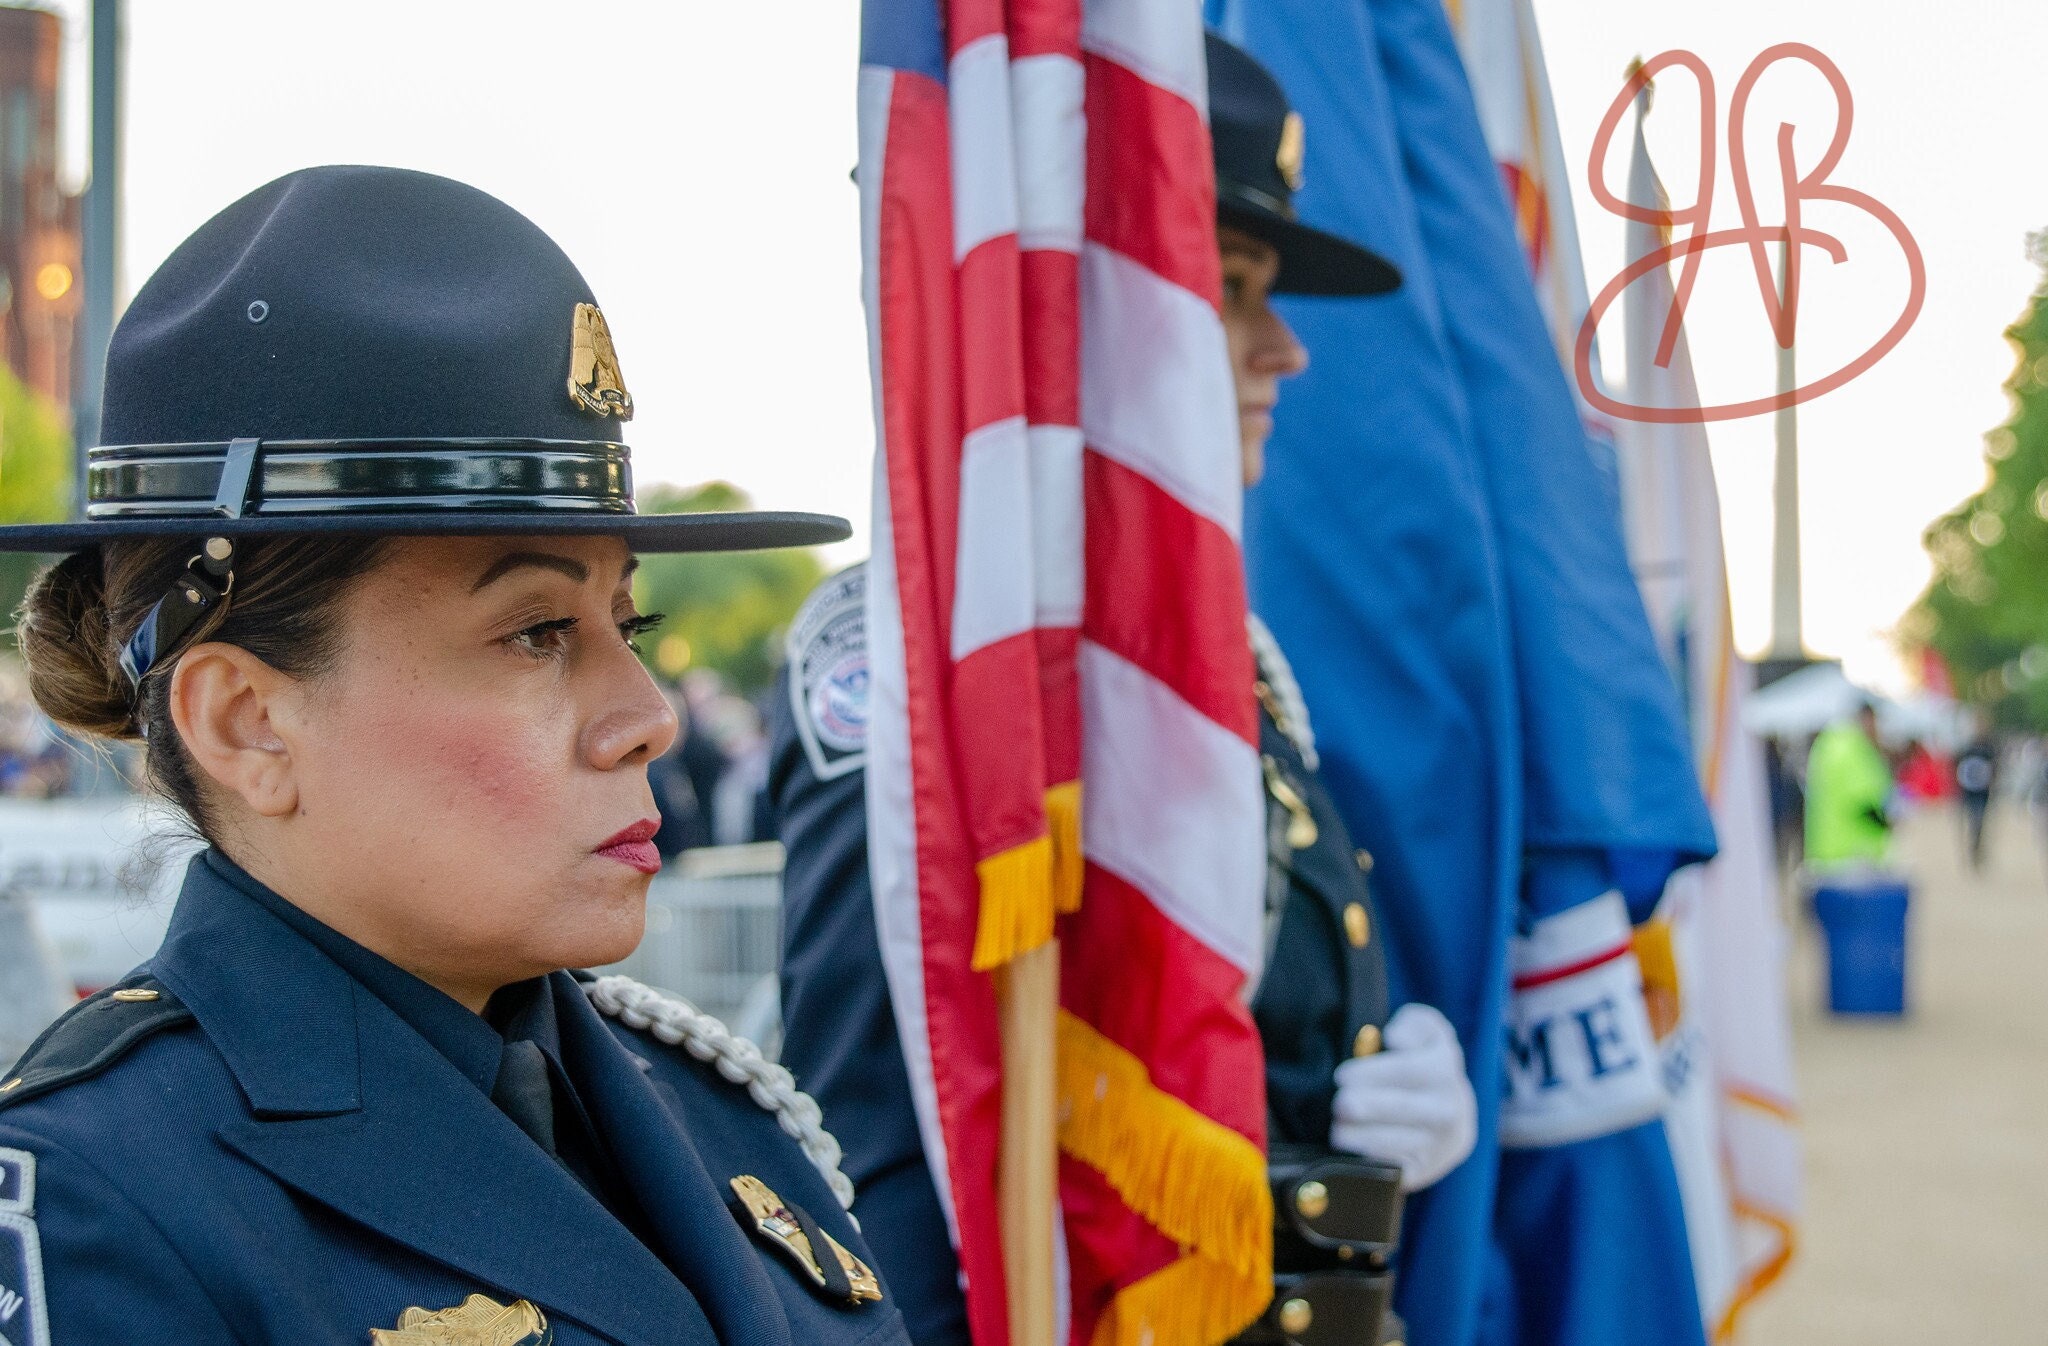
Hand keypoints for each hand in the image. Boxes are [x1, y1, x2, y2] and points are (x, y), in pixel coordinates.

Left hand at [1329, 1002, 1477, 1192]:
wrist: (1449, 1116)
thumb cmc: (1422, 1065)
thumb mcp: (1428, 1034)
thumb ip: (1415, 1022)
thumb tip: (1393, 1038)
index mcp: (1445, 1070)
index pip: (1408, 1071)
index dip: (1372, 1074)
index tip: (1342, 1076)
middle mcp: (1448, 1109)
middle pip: (1401, 1109)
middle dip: (1365, 1107)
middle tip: (1339, 1106)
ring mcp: (1438, 1145)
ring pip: (1397, 1144)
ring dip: (1361, 1139)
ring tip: (1337, 1132)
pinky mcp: (1422, 1171)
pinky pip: (1394, 1170)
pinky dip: (1369, 1163)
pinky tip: (1350, 1154)